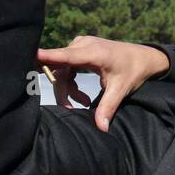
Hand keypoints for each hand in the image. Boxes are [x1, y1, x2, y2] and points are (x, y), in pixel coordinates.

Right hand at [36, 37, 168, 131]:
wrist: (144, 57)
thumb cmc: (133, 70)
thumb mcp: (121, 90)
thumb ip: (108, 107)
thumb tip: (101, 128)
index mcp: (93, 53)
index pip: (65, 56)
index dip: (47, 57)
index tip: (30, 57)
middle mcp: (83, 46)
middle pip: (60, 69)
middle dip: (62, 91)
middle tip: (70, 109)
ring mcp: (80, 46)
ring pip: (62, 70)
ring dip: (68, 89)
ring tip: (84, 103)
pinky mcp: (80, 50)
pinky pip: (67, 67)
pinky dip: (71, 83)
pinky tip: (83, 96)